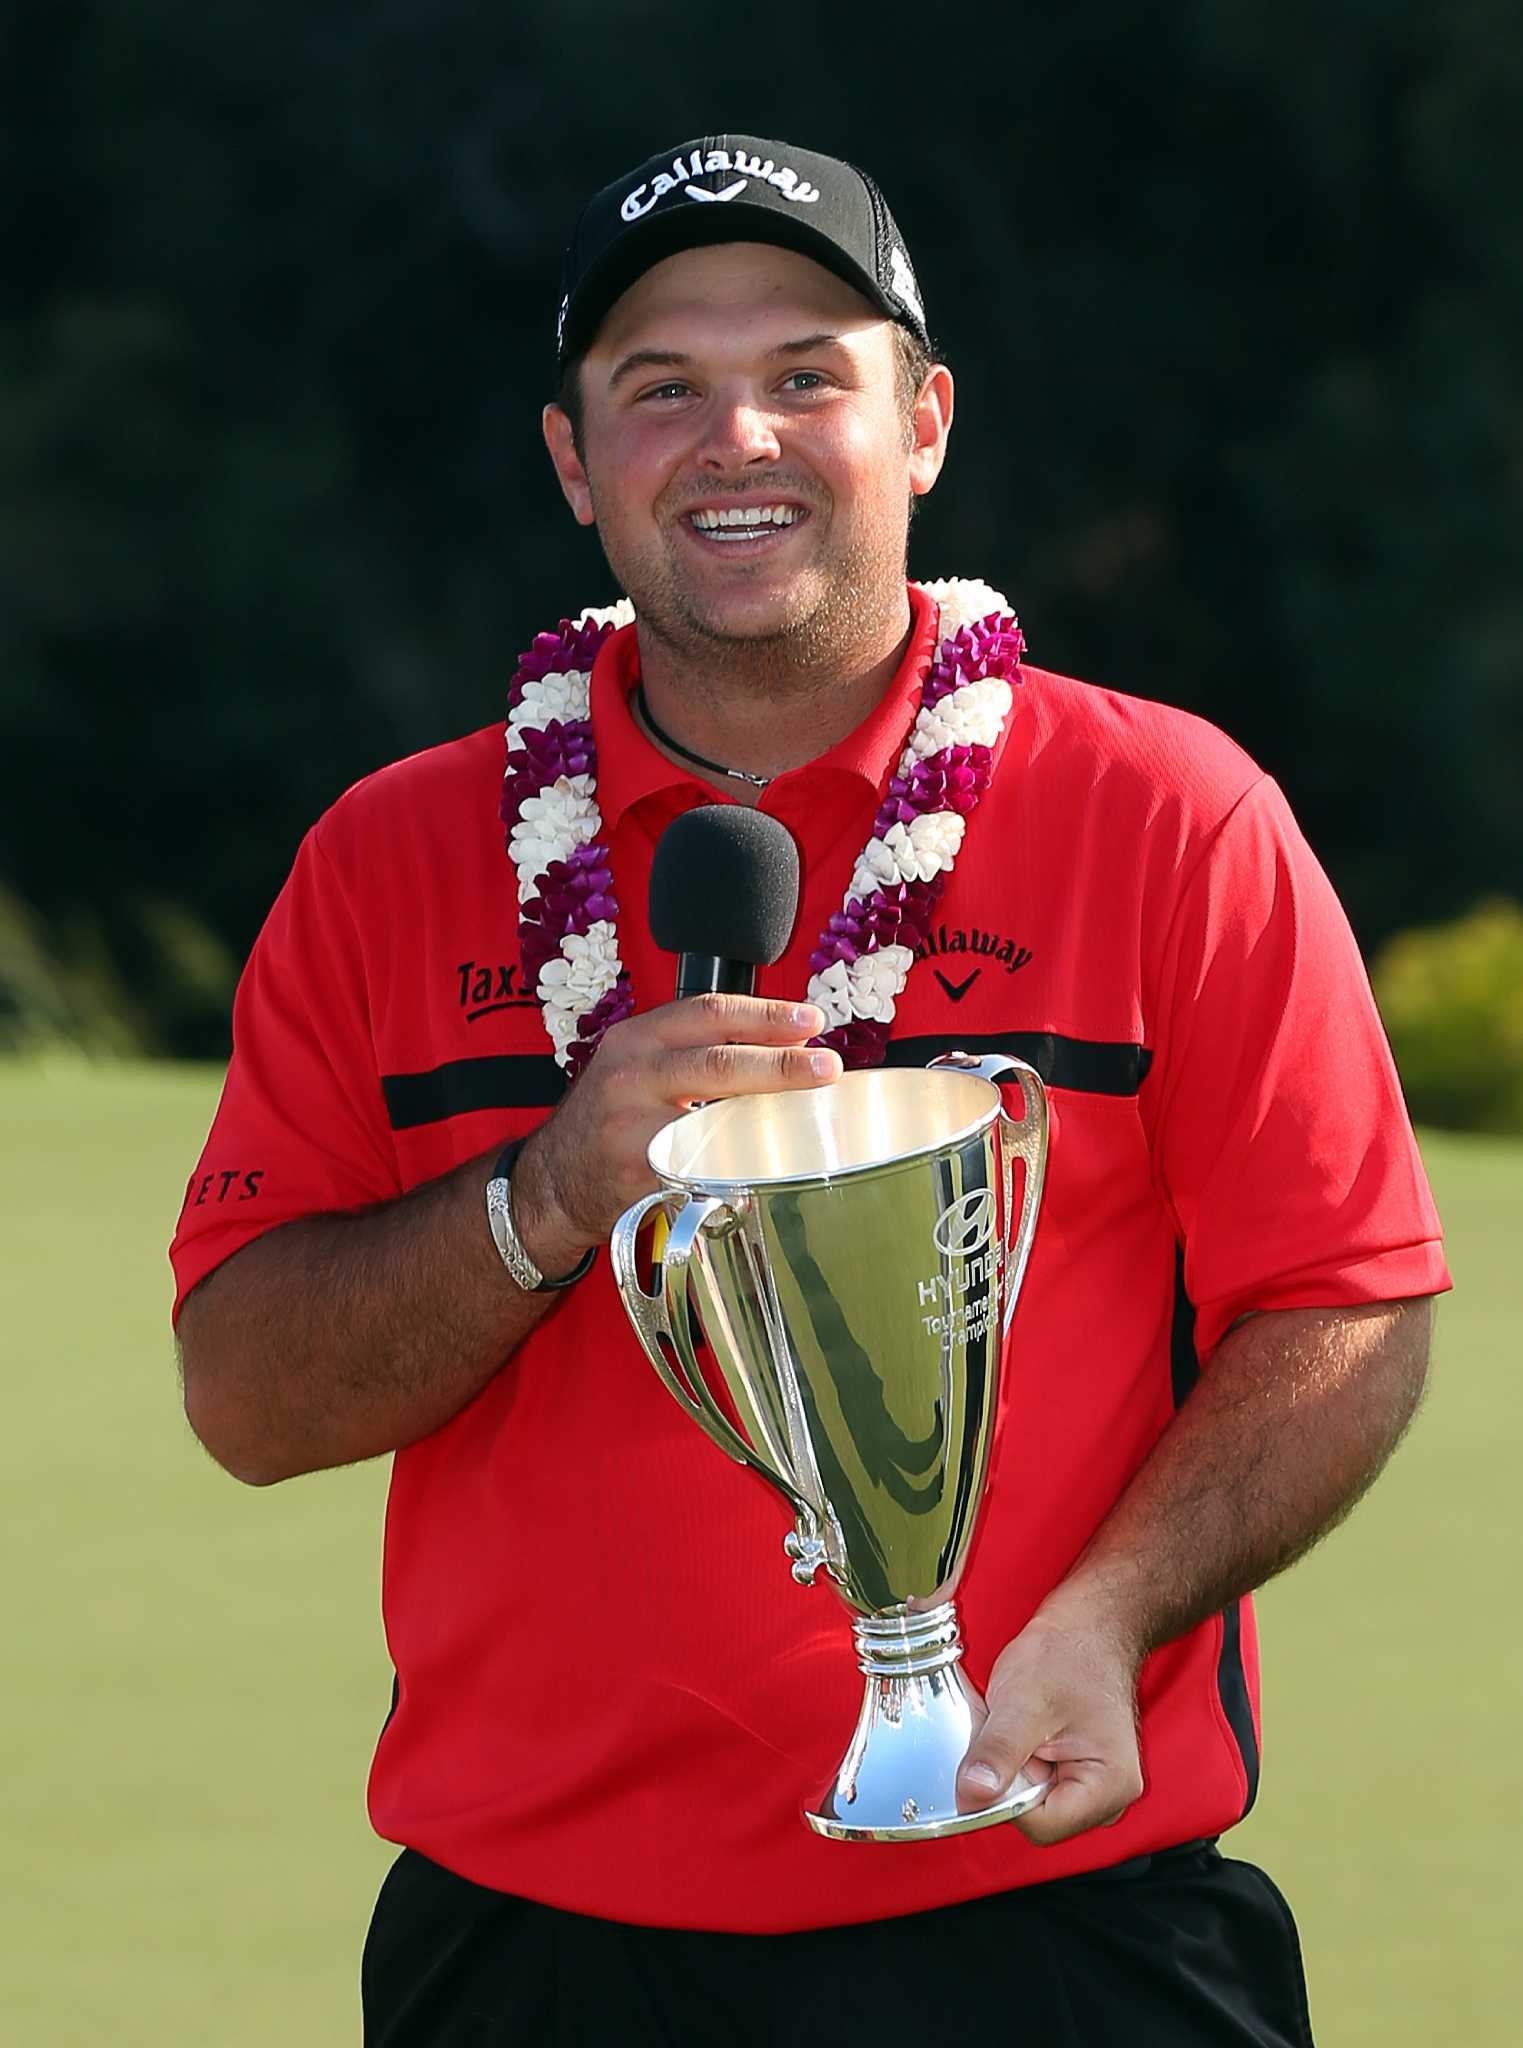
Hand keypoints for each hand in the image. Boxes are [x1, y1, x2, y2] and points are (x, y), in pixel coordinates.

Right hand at [512, 995, 839, 1263]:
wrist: (555, 1179)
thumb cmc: (611, 1118)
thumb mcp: (638, 1066)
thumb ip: (693, 1051)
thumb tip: (782, 1045)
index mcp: (636, 1038)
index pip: (708, 1012)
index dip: (765, 1015)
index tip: (810, 1020)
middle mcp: (630, 1074)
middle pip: (718, 1061)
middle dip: (781, 1062)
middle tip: (827, 1066)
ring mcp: (632, 1125)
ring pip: (715, 1114)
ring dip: (770, 1112)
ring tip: (811, 1111)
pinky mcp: (639, 1171)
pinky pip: (702, 1164)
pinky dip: (740, 1161)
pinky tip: (770, 1160)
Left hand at [955, 1603, 1145, 1845]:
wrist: (1091, 1625)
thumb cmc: (1068, 1654)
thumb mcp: (1023, 1701)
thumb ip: (997, 1752)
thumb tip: (971, 1797)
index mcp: (1108, 1788)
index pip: (1040, 1825)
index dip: (1002, 1797)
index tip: (987, 1756)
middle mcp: (1108, 1798)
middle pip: (1036, 1817)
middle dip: (1008, 1777)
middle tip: (1006, 1728)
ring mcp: (1094, 1787)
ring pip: (1031, 1799)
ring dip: (1012, 1766)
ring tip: (1016, 1723)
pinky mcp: (1077, 1774)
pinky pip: (1035, 1783)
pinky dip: (1018, 1758)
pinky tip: (1021, 1727)